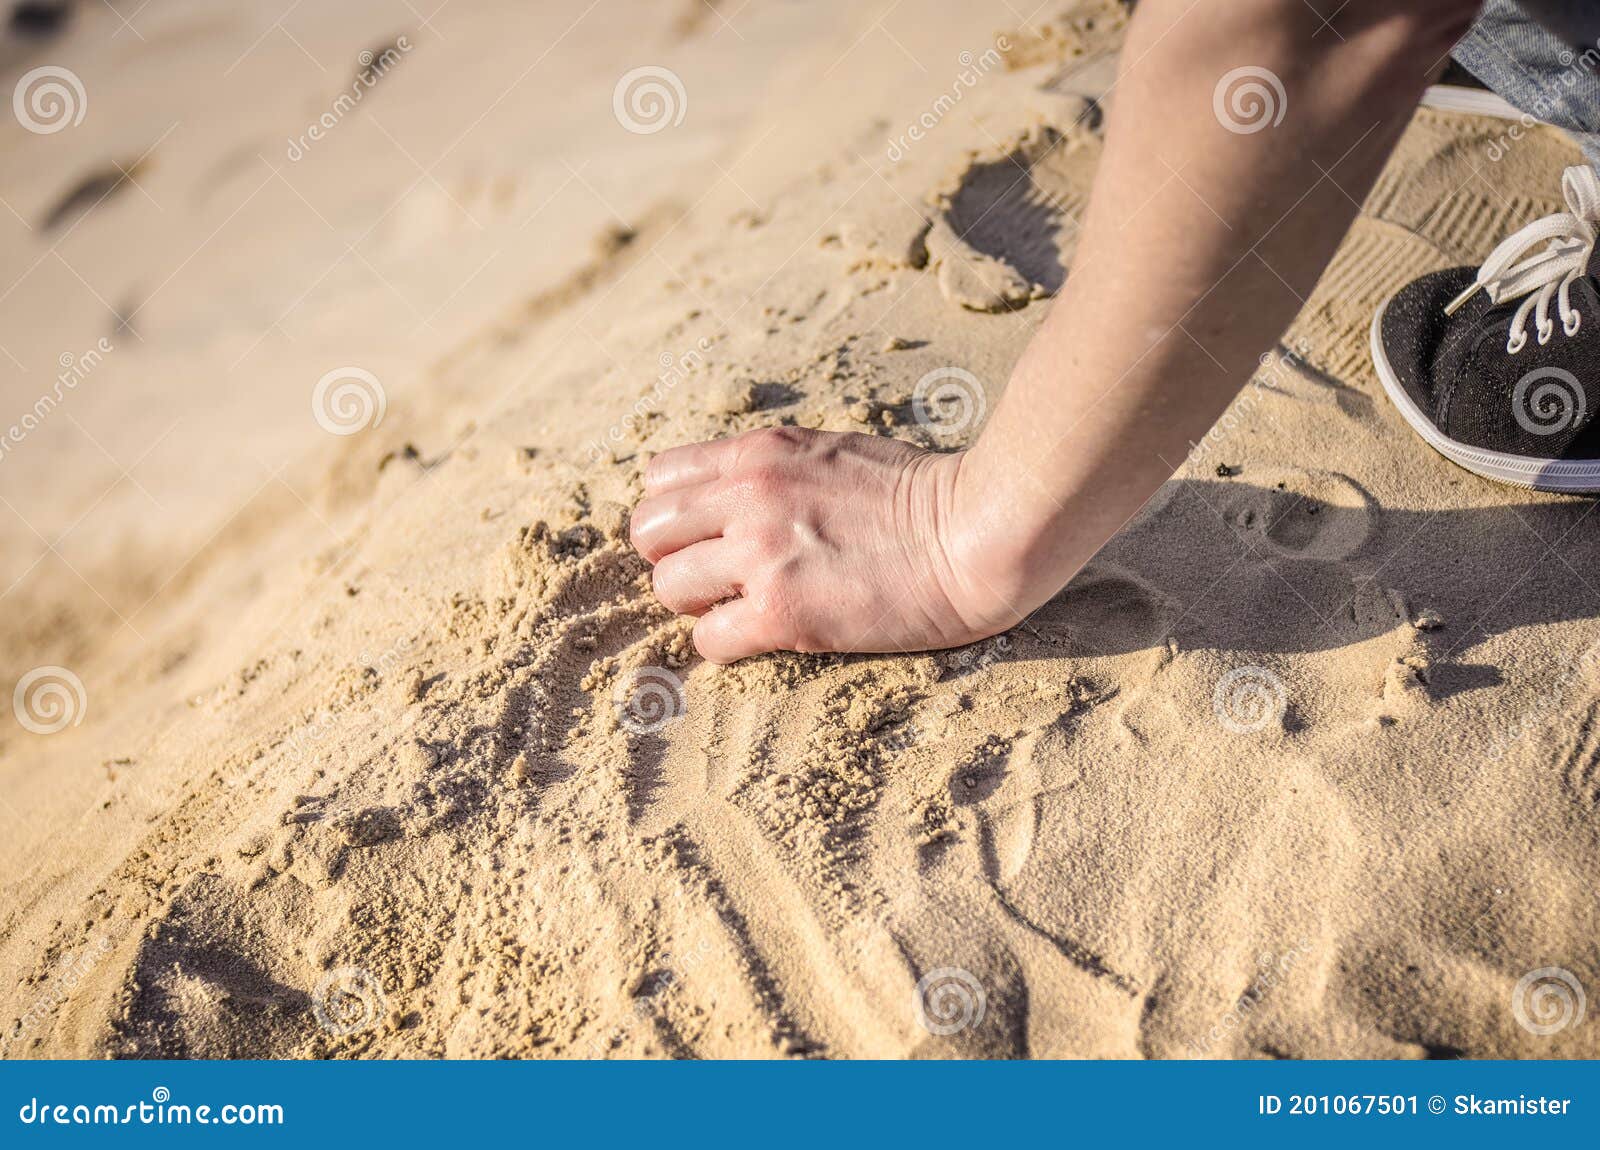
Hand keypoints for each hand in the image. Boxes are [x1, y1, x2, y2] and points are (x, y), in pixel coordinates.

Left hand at [629, 427, 1022, 662]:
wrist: (980, 531)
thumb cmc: (922, 494)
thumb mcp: (832, 451)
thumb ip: (774, 469)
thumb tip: (740, 496)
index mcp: (758, 453)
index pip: (660, 478)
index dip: (677, 514)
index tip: (707, 534)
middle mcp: (746, 497)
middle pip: (647, 532)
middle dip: (674, 558)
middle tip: (719, 577)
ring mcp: (760, 555)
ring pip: (667, 588)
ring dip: (698, 604)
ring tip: (743, 608)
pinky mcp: (783, 613)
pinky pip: (708, 639)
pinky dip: (726, 644)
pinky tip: (766, 637)